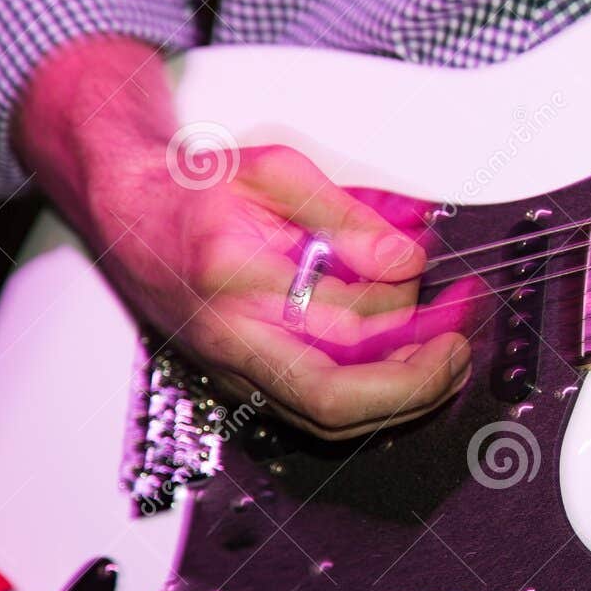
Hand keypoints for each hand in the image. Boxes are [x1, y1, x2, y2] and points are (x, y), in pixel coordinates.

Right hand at [14, 35, 471, 439]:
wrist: (126, 210)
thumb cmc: (196, 187)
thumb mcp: (273, 169)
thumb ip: (343, 213)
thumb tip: (404, 259)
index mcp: (233, 278)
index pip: (339, 339)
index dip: (411, 338)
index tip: (456, 308)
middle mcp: (231, 340)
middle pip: (342, 398)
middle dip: (420, 373)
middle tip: (464, 332)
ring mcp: (233, 372)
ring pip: (332, 420)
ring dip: (404, 395)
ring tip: (449, 353)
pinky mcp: (243, 384)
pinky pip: (318, 413)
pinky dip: (374, 397)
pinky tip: (409, 363)